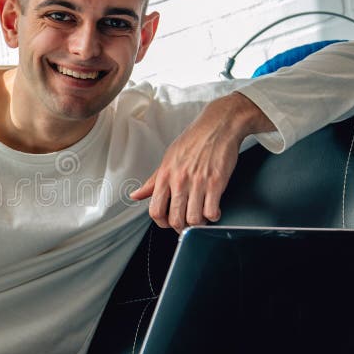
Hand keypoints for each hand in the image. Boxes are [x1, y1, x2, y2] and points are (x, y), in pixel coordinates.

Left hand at [130, 92, 272, 232]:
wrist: (217, 126)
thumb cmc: (193, 140)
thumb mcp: (168, 159)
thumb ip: (153, 181)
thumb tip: (136, 195)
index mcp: (165, 175)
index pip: (155, 210)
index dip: (161, 223)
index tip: (168, 223)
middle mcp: (179, 180)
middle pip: (175, 219)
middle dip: (180, 227)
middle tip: (186, 224)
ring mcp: (198, 183)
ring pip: (193, 219)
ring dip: (198, 224)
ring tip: (200, 217)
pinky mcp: (216, 183)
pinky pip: (212, 211)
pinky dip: (213, 216)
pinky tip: (213, 210)